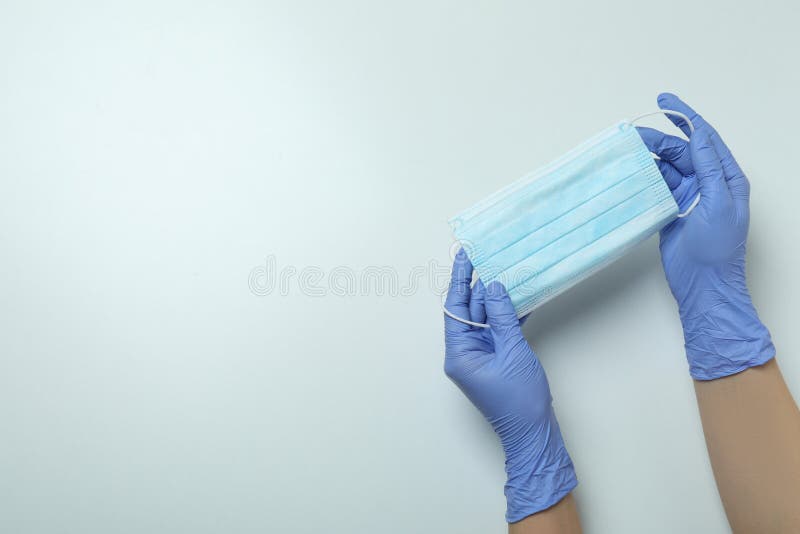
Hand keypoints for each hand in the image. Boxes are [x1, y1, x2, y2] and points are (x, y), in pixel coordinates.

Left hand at [444, 249, 576, 521]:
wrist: (534, 432)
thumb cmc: (519, 399)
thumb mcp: (512, 351)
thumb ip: (502, 316)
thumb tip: (494, 286)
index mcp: (459, 353)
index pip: (455, 308)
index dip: (459, 280)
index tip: (465, 256)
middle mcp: (465, 353)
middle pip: (470, 310)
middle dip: (480, 284)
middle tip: (488, 256)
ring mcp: (481, 356)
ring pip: (486, 318)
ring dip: (497, 297)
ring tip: (506, 269)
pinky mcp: (497, 359)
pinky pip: (499, 330)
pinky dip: (508, 315)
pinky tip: (519, 296)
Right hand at [637, 93, 773, 379]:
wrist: (704, 285)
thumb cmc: (717, 249)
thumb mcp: (719, 203)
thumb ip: (708, 167)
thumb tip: (699, 136)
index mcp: (725, 177)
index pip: (705, 137)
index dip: (685, 116)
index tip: (665, 99)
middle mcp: (708, 183)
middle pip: (681, 150)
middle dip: (659, 137)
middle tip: (632, 134)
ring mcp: (688, 196)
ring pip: (666, 166)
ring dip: (648, 156)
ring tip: (627, 150)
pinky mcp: (671, 210)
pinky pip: (656, 185)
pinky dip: (643, 176)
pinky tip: (630, 172)